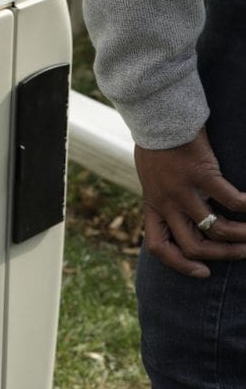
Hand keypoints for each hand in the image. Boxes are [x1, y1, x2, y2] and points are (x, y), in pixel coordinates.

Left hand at [135, 130, 245, 277]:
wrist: (157, 118)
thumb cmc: (157, 146)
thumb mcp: (152, 178)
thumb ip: (165, 197)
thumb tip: (184, 216)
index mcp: (153, 205)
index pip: (158, 247)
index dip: (179, 265)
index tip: (202, 271)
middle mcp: (165, 202)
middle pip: (194, 246)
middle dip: (222, 255)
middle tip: (242, 252)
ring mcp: (182, 190)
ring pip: (216, 228)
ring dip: (242, 236)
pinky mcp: (201, 174)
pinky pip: (232, 201)